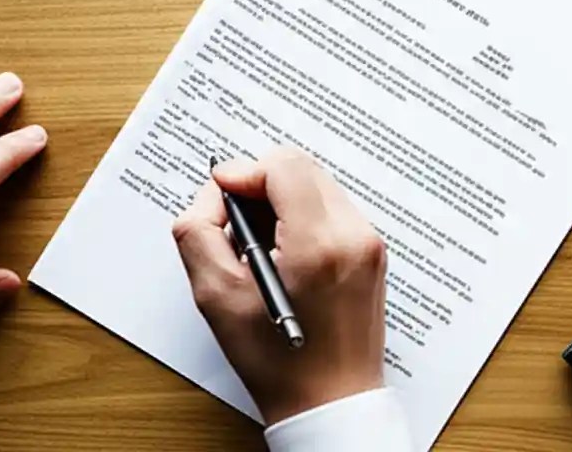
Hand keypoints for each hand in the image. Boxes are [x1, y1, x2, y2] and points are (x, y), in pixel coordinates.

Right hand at [172, 148, 387, 424]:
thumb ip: (199, 232)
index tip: (222, 196)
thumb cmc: (277, 362)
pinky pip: (330, 210)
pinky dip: (301, 220)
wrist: (331, 404)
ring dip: (280, 203)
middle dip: (260, 186)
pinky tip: (284, 259)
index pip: (283, 167)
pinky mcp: (372, 253)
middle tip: (236, 228)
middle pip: (300, 169)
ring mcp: (369, 244)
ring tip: (260, 250)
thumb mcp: (216, 297)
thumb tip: (213, 193)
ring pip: (315, 186)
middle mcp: (353, 235)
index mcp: (318, 245)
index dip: (243, 172)